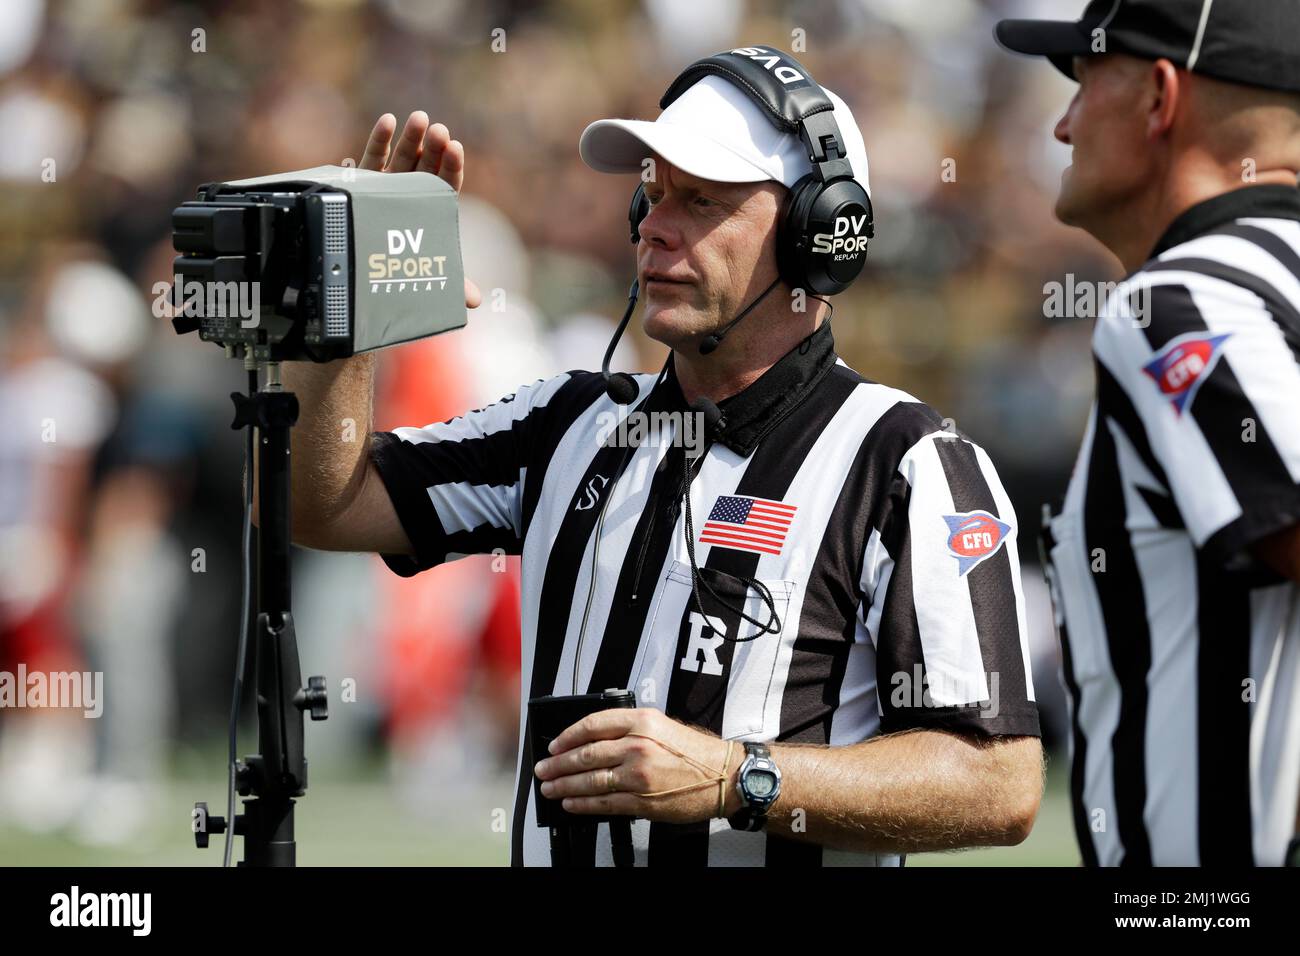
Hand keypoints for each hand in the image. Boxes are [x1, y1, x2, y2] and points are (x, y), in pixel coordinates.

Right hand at [359, 111, 481, 308]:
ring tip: (420, 118)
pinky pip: (373, 159)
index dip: (451, 167)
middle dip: (433, 149)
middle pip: (426, 168)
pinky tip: (388, 121)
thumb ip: (451, 283)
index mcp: (432, 212)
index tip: (456, 148)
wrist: (363, 275)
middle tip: (440, 130)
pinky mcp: (365, 184)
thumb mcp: (426, 277)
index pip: (446, 186)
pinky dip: (379, 140)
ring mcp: (390, 187)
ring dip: (411, 138)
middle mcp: (413, 196)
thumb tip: (476, 301)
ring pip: (403, 159)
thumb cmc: (400, 272)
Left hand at [533, 708, 743, 823]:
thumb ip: (629, 728)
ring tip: (550, 787)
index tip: (555, 744)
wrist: (723, 776)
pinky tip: (571, 803)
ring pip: (590, 780)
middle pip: (585, 754)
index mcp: (642, 722)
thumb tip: (593, 740)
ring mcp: (638, 775)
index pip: (593, 724)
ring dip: (564, 785)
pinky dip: (583, 804)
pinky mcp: (642, 801)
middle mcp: (637, 746)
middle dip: (558, 764)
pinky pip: (604, 803)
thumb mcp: (662, 725)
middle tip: (544, 769)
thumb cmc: (696, 752)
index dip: (568, 736)